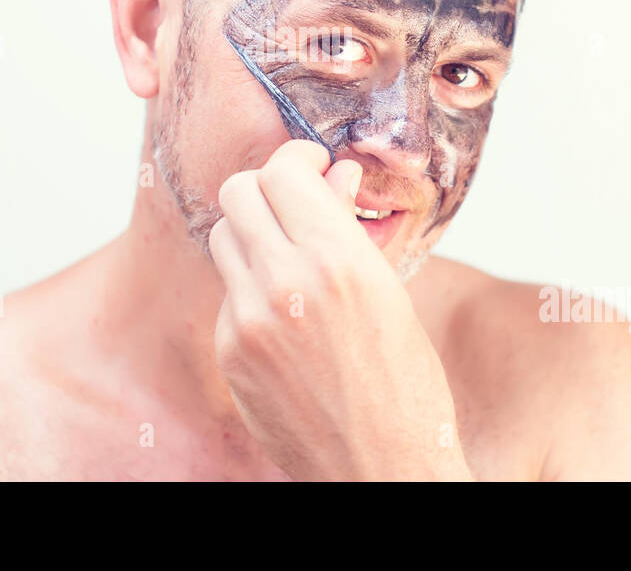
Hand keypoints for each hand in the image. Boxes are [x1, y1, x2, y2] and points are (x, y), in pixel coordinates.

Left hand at [208, 139, 473, 480]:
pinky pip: (227, 294)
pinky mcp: (230, 355)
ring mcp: (248, 322)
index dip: (296, 159)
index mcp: (339, 262)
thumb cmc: (406, 389)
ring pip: (223, 237)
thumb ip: (350, 228)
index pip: (283, 170)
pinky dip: (250, 291)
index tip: (311, 167)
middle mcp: (285, 285)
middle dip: (266, 188)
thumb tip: (334, 175)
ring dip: (252, 235)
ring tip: (289, 259)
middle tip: (292, 204)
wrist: (383, 471)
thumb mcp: (392, 295)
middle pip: (238, 191)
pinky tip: (285, 318)